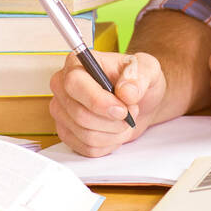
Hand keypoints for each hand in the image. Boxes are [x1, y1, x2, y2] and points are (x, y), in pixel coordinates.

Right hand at [49, 52, 165, 156]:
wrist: (139, 100)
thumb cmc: (136, 80)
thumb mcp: (147, 69)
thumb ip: (139, 77)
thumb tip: (126, 92)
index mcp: (77, 63)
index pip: (74, 84)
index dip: (98, 101)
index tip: (122, 109)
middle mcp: (63, 86)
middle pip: (79, 114)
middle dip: (112, 121)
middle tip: (130, 113)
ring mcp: (62, 111)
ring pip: (85, 134)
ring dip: (113, 133)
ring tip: (125, 120)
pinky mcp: (67, 132)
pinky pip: (86, 148)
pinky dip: (108, 144)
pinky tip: (115, 131)